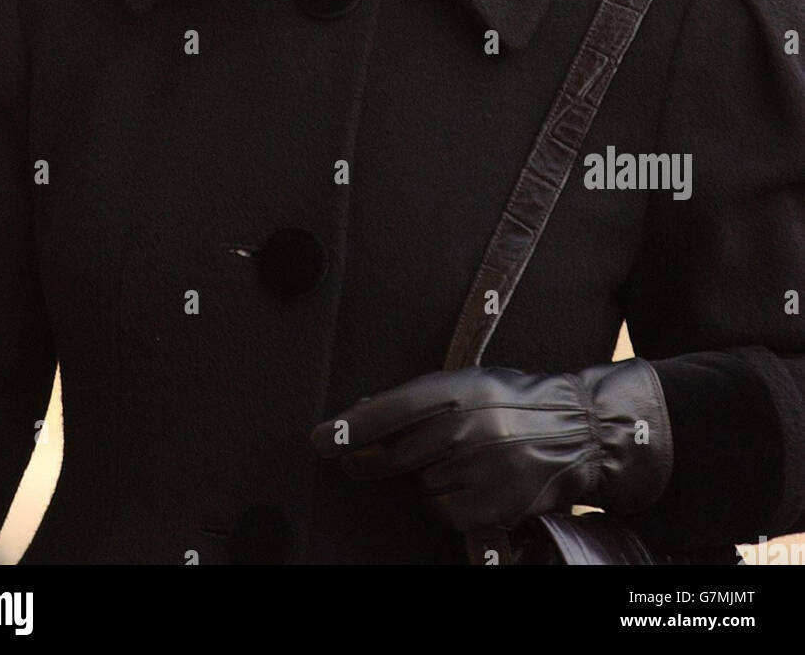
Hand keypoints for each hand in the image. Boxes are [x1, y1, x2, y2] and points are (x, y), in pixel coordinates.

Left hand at [309, 359, 673, 533]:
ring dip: (426, 481)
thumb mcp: (469, 383)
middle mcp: (466, 429)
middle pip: (392, 457)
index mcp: (458, 390)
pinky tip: (475, 485)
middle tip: (352, 461)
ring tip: (461, 462)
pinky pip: (447, 513)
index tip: (318, 440)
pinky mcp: (492, 507)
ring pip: (420, 488)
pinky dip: (452, 505)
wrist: (577, 430)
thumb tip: (358, 415)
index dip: (350, 429)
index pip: (389, 411)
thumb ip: (419, 400)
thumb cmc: (513, 401)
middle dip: (366, 460)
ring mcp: (479, 470)